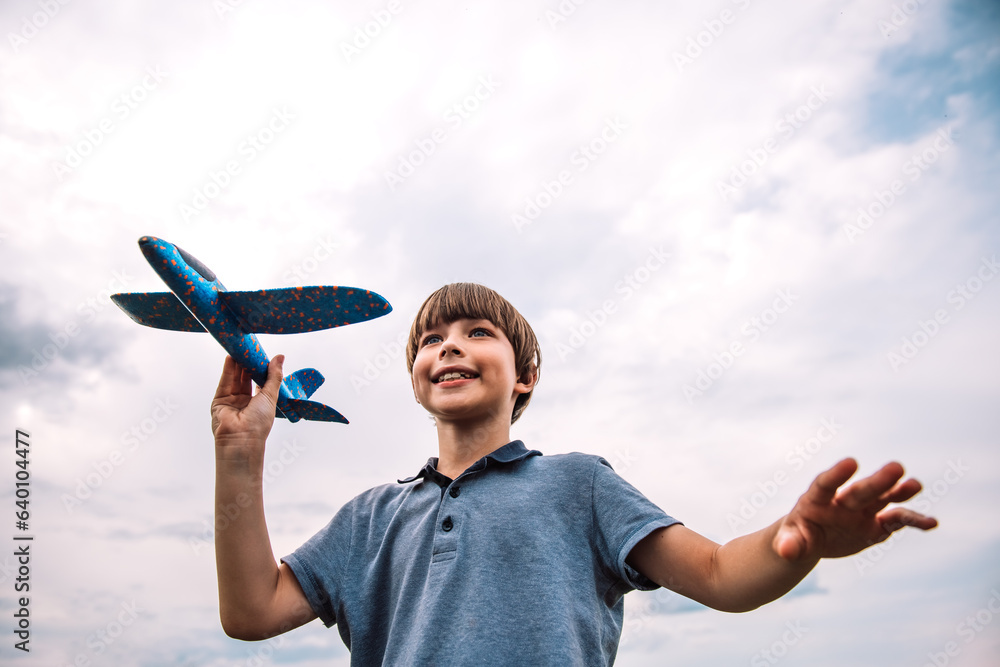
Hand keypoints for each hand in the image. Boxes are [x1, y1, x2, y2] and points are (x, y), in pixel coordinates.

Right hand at [211, 354, 283, 445]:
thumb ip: (274, 376)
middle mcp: (246, 402)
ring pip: (235, 378)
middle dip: (248, 364)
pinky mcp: (220, 400)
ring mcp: (232, 401)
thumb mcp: (271, 395)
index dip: (261, 369)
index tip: (262, 355)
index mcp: (260, 403)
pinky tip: (231, 358)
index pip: (260, 382)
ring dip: (237, 364)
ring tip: (240, 350)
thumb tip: (280, 357)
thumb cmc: (259, 422)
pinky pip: (224, 382)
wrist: (241, 438)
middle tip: (250, 350)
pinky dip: (227, 370)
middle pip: (246, 378)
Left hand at [773, 458, 937, 560]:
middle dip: (877, 481)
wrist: (810, 540)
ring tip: (915, 484)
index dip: (837, 474)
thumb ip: (790, 544)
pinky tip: (931, 523)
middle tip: (896, 467)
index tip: (851, 462)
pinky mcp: (877, 525)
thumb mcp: (790, 542)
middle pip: (861, 490)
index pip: (825, 484)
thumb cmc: (796, 536)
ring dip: (899, 491)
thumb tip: (786, 550)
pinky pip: (897, 521)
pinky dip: (914, 521)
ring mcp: (862, 511)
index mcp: (817, 499)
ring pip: (883, 498)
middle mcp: (843, 501)